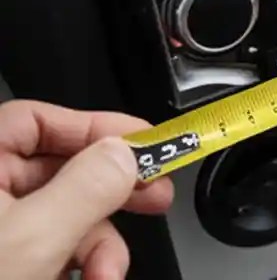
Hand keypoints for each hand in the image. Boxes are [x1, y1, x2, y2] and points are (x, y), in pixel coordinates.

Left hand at [0, 101, 174, 279]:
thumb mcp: (34, 240)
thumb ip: (86, 188)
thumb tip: (123, 153)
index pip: (37, 121)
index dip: (96, 128)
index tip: (145, 144)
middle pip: (57, 170)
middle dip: (108, 193)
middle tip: (154, 197)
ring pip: (61, 217)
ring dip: (96, 247)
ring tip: (107, 274)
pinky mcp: (3, 264)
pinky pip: (48, 249)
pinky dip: (75, 266)